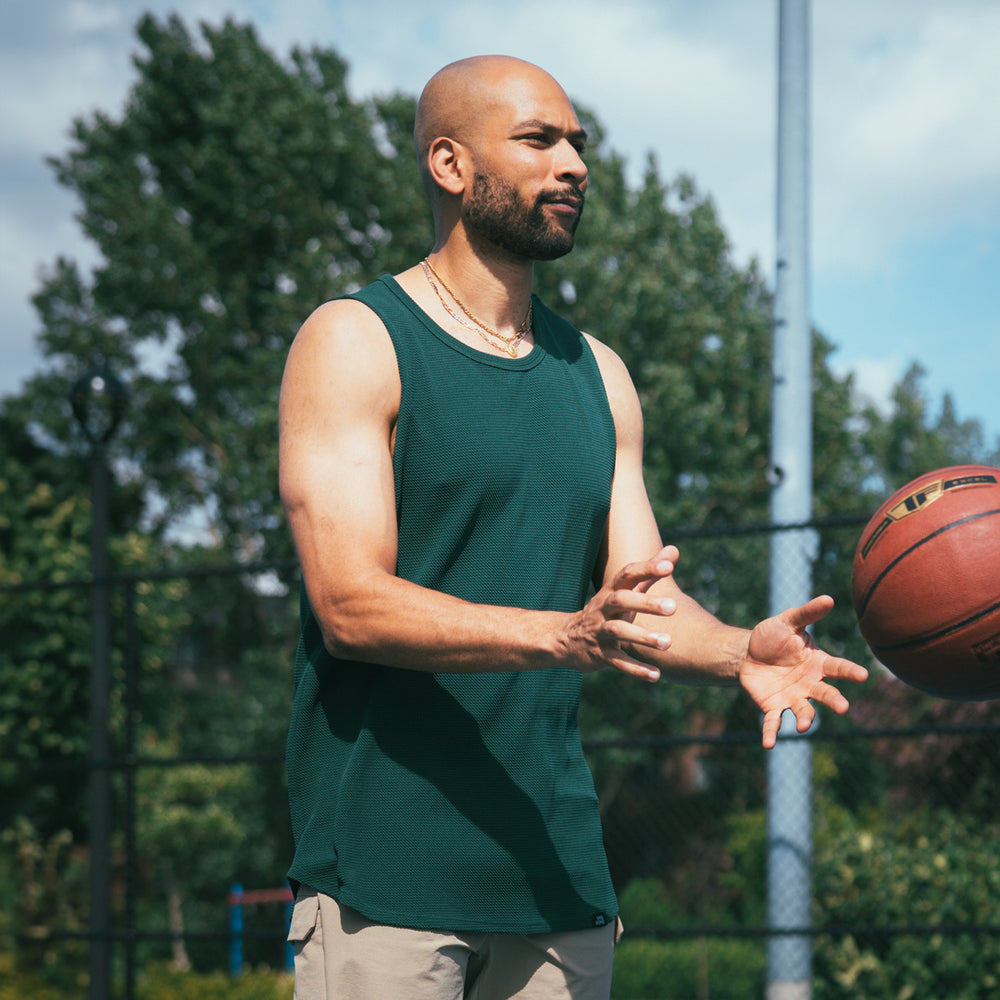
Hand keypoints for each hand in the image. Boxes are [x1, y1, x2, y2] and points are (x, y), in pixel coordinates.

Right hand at [564, 546, 678, 681]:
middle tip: (673, 607)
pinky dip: (636, 669)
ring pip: (618, 631)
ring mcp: (599, 631)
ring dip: (643, 636)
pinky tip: (656, 675)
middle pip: (621, 600)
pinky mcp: (599, 655)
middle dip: (646, 603)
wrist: (567, 639)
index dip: (646, 568)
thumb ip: (649, 573)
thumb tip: (674, 550)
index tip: (669, 565)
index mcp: (611, 591)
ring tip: (667, 643)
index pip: (627, 574)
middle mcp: (603, 608)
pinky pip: (617, 661)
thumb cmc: (608, 611)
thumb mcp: (625, 591)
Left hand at [739, 595, 868, 748]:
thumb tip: (829, 598)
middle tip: (843, 708)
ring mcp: (793, 697)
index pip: (839, 667)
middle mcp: (810, 684)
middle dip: (834, 701)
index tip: (863, 675)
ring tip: (803, 726)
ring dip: (805, 719)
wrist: (747, 653)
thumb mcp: (788, 621)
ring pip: (803, 711)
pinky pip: (774, 722)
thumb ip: (807, 613)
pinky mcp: (773, 707)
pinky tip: (768, 744)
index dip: (851, 671)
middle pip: (826, 694)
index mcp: (818, 663)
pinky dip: (772, 733)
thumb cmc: (773, 636)